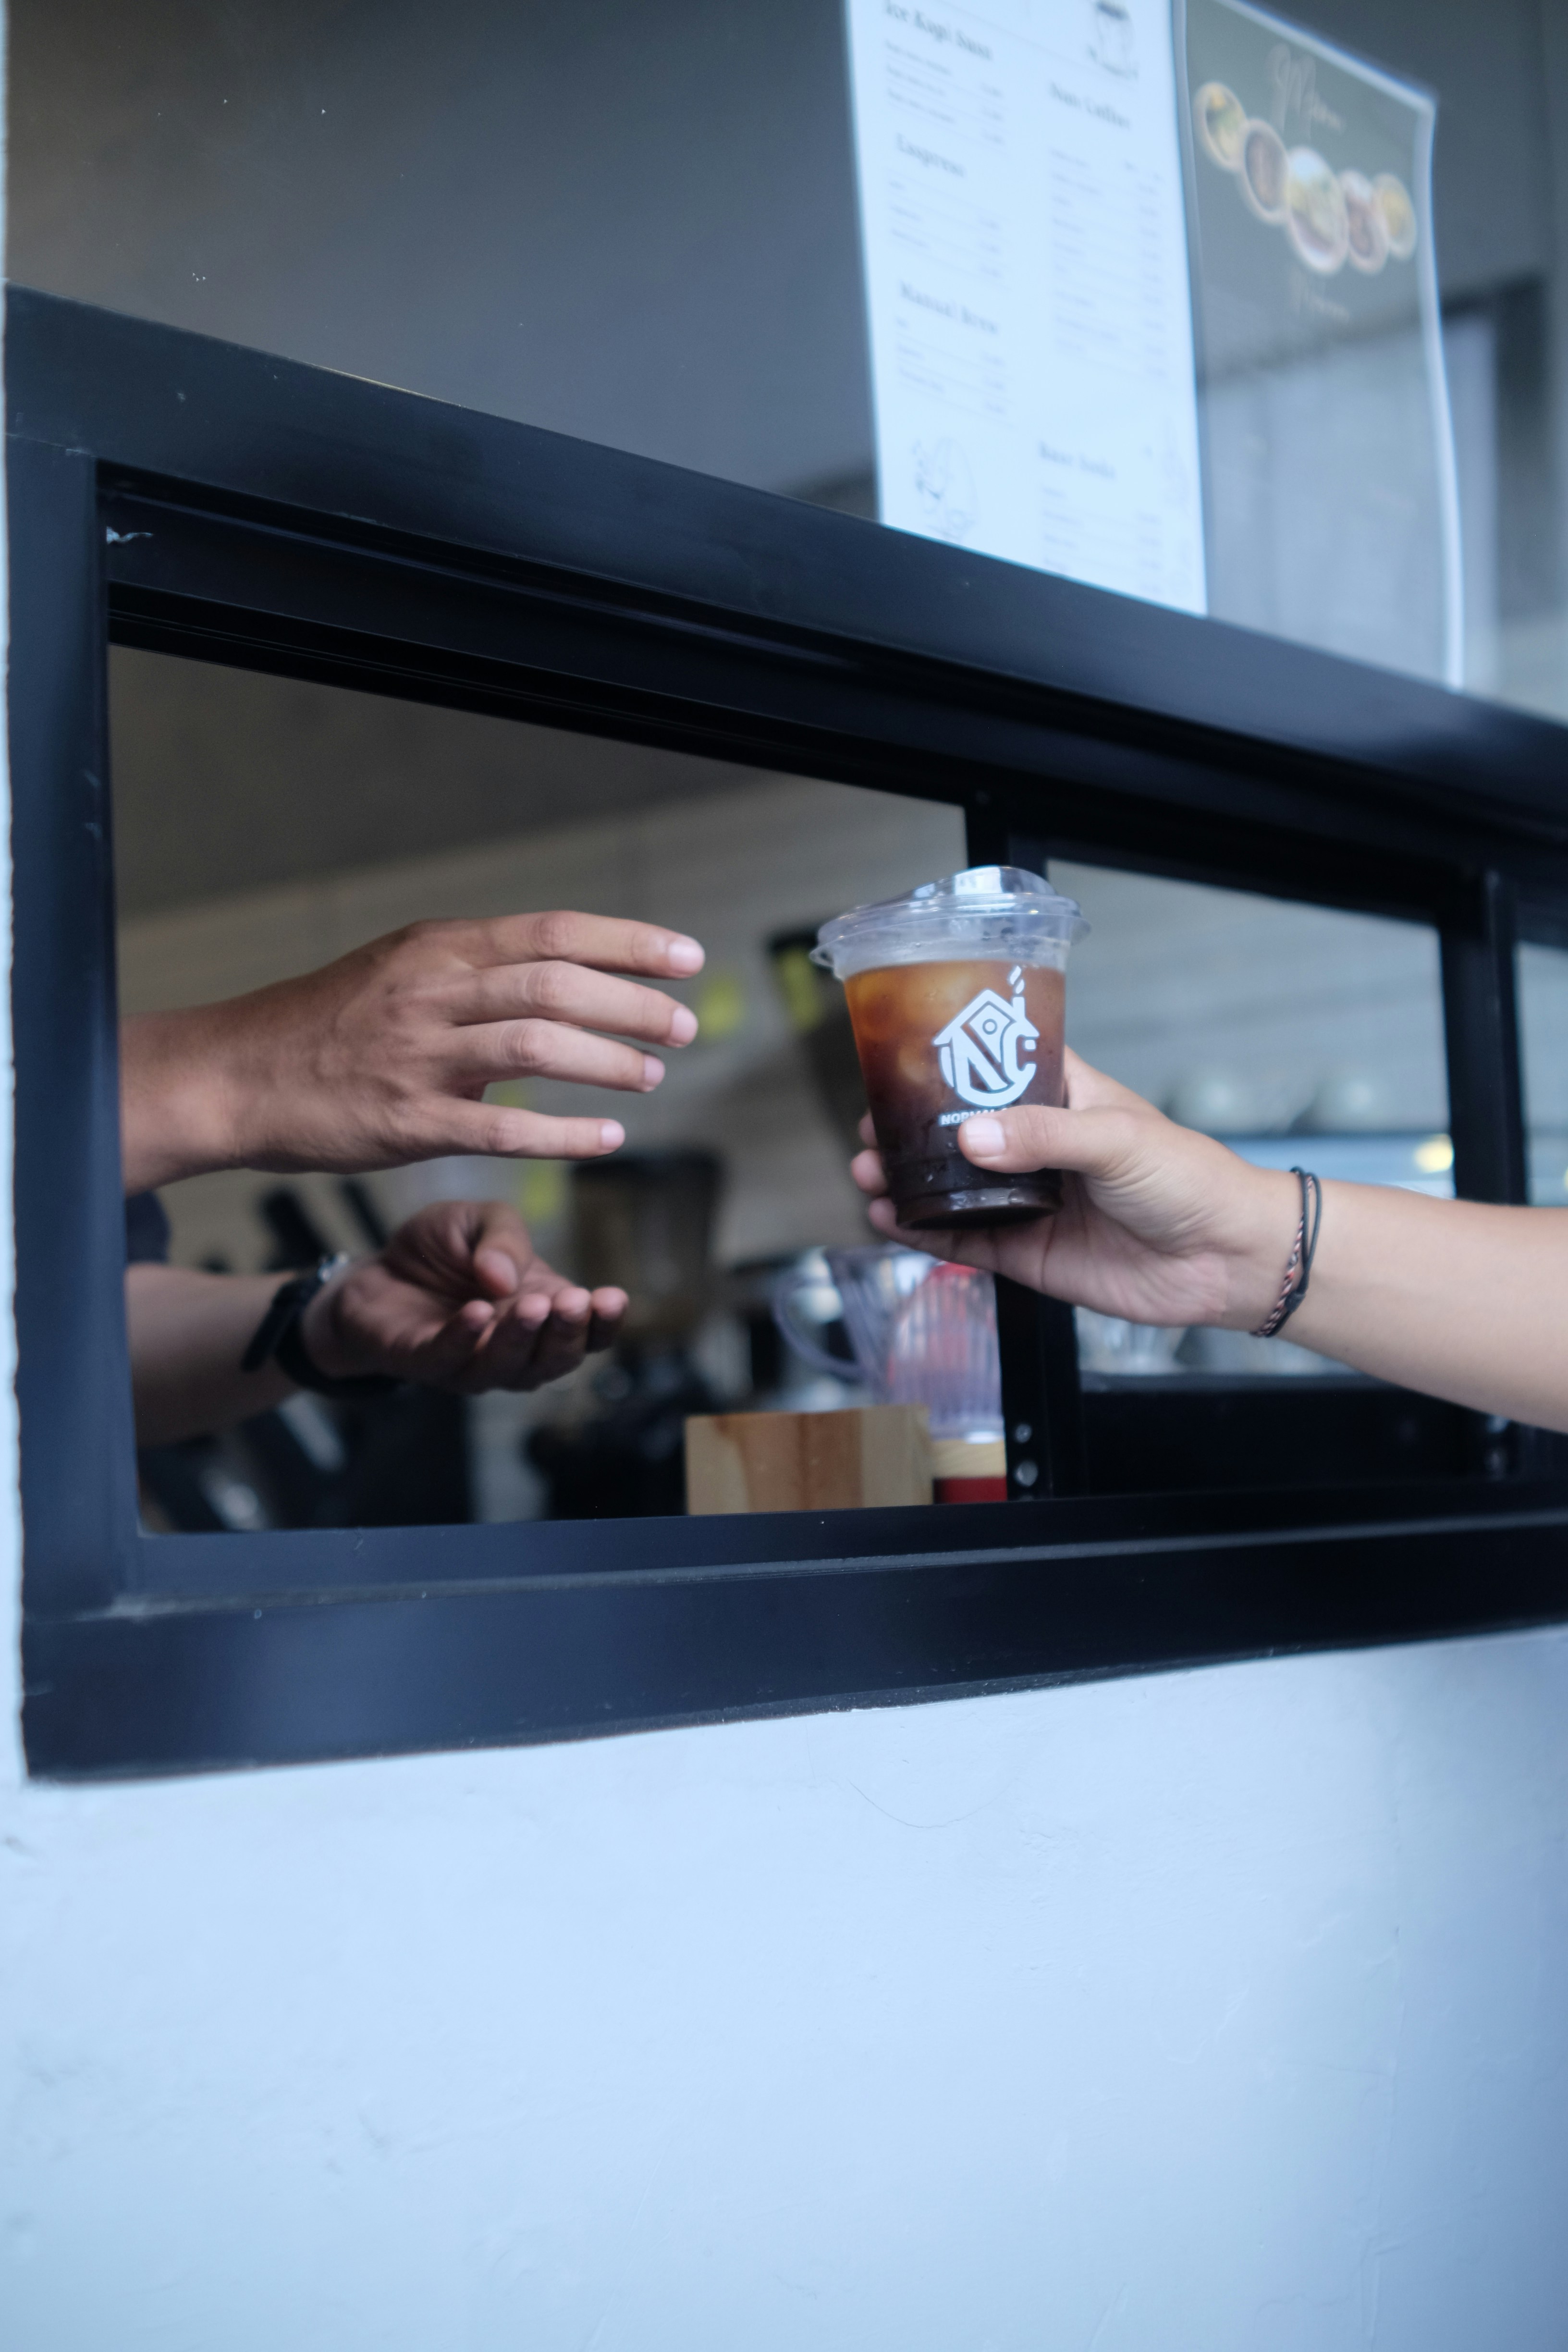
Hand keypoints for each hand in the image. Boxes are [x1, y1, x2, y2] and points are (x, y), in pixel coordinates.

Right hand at [121, 910, 704, 1191]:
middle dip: (634, 1005)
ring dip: (608, 1063)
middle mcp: (433, 993)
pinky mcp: (407, 1122)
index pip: (554, 931)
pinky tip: (607, 1138)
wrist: (237, 1075)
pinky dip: (563, 1135)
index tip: (686, 957)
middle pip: (557, 985)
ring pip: (537, 1048)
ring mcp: (419, 1057)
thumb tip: (560, 979)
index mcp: (439, 949)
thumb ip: (477, 973)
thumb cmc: (327, 1024)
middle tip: (685, 1026)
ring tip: (653, 1076)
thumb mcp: (402, 971)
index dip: (629, 943)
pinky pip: (502, 1129)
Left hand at [301, 1198, 627, 1393]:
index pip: (588, 1333)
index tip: (612, 1297)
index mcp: (543, 1312)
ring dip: (523, 1339)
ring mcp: (472, 1362)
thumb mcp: (481, 1220)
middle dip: (569, 1333)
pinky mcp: (425, 1362)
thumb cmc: (442, 1251)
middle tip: (575, 1302)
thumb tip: (509, 1277)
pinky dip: (466, 1338)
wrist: (376, 1270)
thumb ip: (504, 1236)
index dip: (605, 1322)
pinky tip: (477, 1312)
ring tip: (531, 1306)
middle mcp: (516, 1347)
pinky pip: (450, 1358)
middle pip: (556, 1359)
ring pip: (508, 1368)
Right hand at [851, 1048, 1300, 1329]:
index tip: (898, 1066)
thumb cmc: (1188, 1178)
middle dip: (910, 1132)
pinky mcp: (1026, 1252)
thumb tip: (971, 1140)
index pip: (995, 1068)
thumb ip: (1043, 1137)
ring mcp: (1028, 1200)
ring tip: (869, 1173)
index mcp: (1062, 1098)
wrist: (1225, 1259)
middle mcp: (1037, 1147)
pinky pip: (963, 1240)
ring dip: (907, 1182)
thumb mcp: (1117, 1139)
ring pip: (952, 1188)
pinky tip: (890, 1219)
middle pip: (958, 1133)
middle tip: (869, 1130)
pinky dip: (923, 1232)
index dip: (946, 1067)